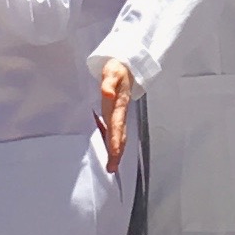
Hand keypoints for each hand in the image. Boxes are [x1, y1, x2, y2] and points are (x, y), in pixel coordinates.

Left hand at [98, 59, 136, 174]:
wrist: (126, 65)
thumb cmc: (117, 69)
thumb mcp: (111, 72)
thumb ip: (108, 84)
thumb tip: (107, 94)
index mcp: (118, 105)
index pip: (116, 126)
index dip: (115, 140)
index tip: (113, 153)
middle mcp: (119, 112)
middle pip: (120, 135)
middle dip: (117, 153)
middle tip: (112, 168)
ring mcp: (118, 114)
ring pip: (119, 135)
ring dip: (116, 151)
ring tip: (112, 166)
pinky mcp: (115, 113)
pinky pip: (115, 131)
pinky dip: (113, 143)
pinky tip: (110, 152)